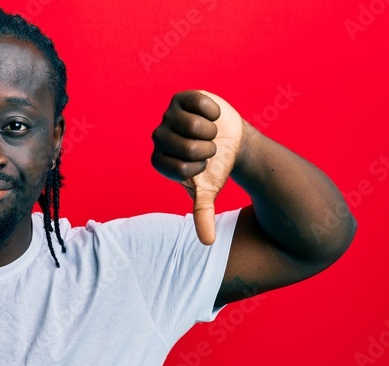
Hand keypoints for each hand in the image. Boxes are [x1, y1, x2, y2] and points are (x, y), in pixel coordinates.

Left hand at [151, 90, 243, 244]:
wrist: (230, 142)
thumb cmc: (215, 169)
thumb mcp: (208, 191)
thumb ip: (203, 214)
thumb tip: (208, 243)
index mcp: (159, 160)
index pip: (176, 167)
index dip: (198, 167)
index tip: (202, 166)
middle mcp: (158, 137)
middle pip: (185, 146)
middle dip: (206, 150)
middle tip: (209, 149)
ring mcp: (168, 116)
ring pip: (192, 125)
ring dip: (210, 131)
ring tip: (211, 134)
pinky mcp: (182, 99)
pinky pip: (198, 103)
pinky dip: (213, 112)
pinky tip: (213, 117)